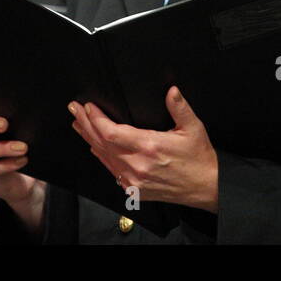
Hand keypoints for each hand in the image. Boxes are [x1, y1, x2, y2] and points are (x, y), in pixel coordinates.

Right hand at [0, 109, 44, 231]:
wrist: (18, 179)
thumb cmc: (16, 149)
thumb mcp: (15, 134)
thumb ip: (14, 124)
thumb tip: (26, 115)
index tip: (4, 121)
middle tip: (5, 125)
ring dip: (2, 148)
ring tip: (23, 148)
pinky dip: (7, 165)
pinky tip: (22, 160)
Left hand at [70, 86, 218, 211]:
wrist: (206, 187)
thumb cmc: (199, 158)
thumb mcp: (194, 128)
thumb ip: (180, 107)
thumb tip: (171, 90)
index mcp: (150, 147)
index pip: (111, 132)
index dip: (95, 119)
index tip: (88, 107)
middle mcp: (138, 166)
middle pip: (101, 143)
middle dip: (85, 124)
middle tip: (74, 110)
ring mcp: (134, 180)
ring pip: (103, 158)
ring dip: (89, 139)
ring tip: (79, 125)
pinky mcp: (135, 190)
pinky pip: (111, 171)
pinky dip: (101, 156)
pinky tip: (95, 147)